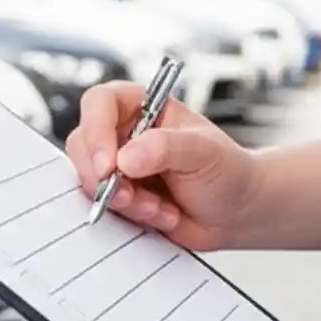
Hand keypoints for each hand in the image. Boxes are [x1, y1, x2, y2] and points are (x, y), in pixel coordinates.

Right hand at [64, 81, 262, 249]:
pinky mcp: (119, 196)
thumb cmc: (227, 170)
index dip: (97, 131)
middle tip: (129, 196)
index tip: (110, 164)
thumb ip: (165, 148)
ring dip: (124, 201)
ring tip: (160, 208)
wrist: (236, 212)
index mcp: (143, 106)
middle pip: (83, 144)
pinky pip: (104, 207)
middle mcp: (124, 133)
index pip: (100, 103)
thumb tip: (126, 158)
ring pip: (90, 180)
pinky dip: (132, 217)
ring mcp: (119, 166)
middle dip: (104, 177)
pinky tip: (163, 215)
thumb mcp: (203, 152)